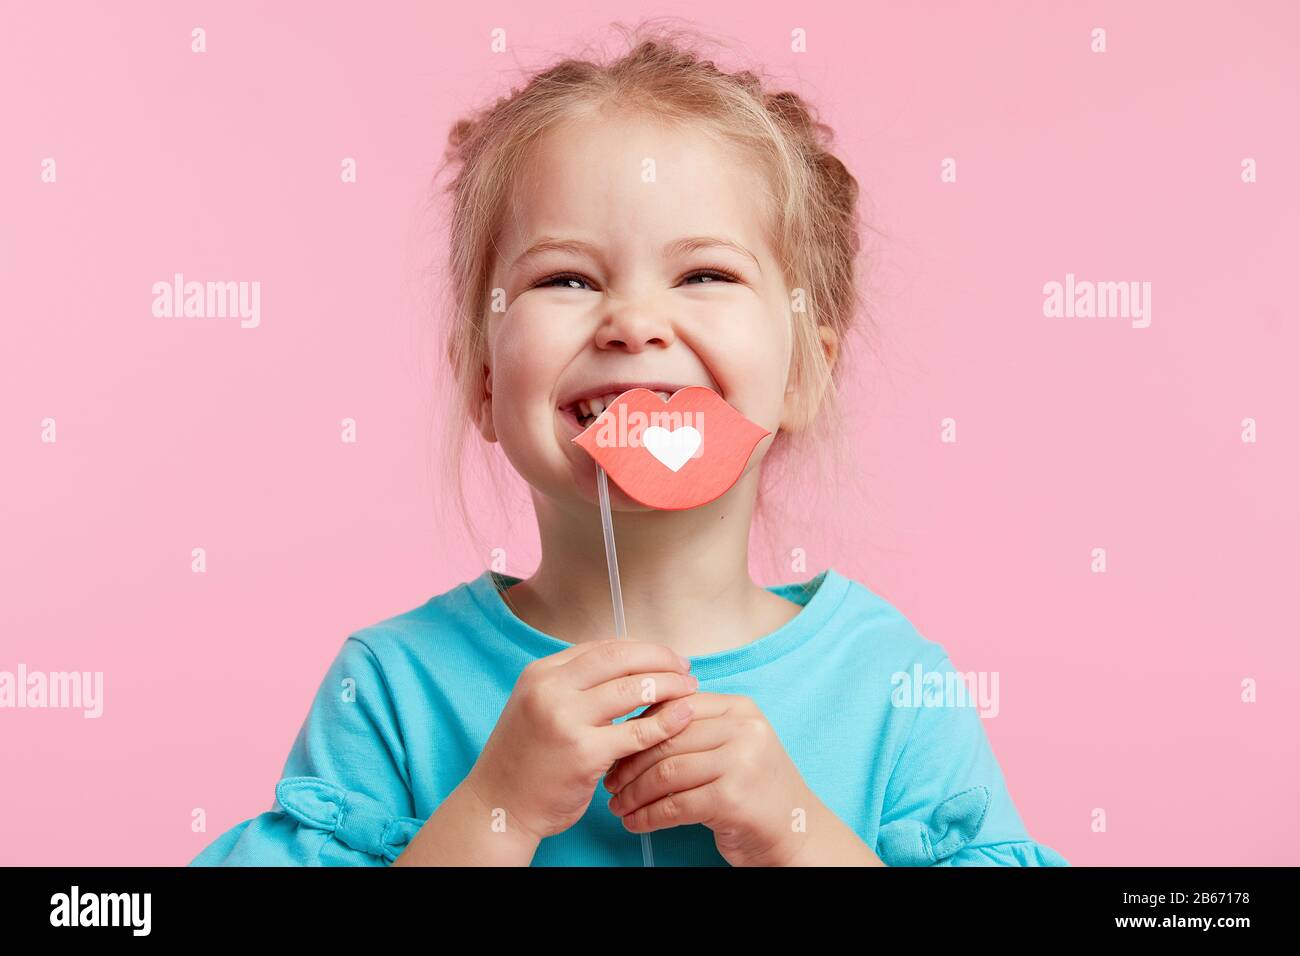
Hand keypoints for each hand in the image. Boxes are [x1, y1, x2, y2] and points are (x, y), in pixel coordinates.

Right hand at [467, 639, 697, 845]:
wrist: (499, 806)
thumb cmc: (525, 760)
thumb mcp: (538, 707)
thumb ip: (574, 686)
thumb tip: (625, 666)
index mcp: (541, 673)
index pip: (601, 647)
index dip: (639, 647)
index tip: (663, 655)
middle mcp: (550, 689)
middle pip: (620, 658)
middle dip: (660, 658)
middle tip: (684, 666)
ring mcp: (566, 720)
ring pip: (632, 689)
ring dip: (668, 685)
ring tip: (689, 688)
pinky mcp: (584, 753)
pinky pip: (636, 732)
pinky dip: (665, 722)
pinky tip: (683, 717)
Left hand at [602, 691, 816, 866]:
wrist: (797, 832)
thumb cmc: (755, 790)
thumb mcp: (733, 747)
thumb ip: (696, 730)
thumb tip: (633, 726)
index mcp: (740, 708)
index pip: (676, 706)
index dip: (640, 727)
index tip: (617, 746)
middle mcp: (744, 729)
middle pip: (668, 740)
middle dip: (630, 763)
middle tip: (610, 781)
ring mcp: (741, 762)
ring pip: (666, 773)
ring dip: (634, 793)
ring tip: (618, 806)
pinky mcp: (733, 798)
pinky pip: (675, 805)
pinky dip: (648, 816)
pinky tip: (635, 823)